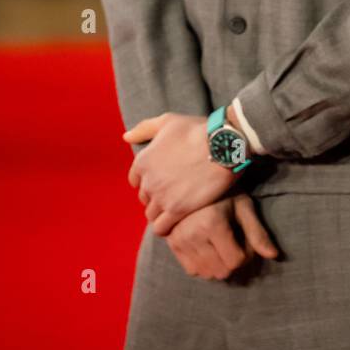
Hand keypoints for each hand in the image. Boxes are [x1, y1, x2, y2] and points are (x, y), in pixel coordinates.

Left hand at [124, 112, 235, 235]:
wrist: (222, 145)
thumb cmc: (197, 130)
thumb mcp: (168, 121)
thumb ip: (144, 129)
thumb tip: (126, 137)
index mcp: (143, 161)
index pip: (136, 181)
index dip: (149, 180)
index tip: (164, 180)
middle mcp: (148, 181)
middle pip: (145, 198)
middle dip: (156, 196)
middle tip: (174, 193)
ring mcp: (162, 197)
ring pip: (151, 214)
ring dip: (161, 212)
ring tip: (177, 207)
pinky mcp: (177, 210)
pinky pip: (161, 228)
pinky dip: (166, 227)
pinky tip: (178, 220)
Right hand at [165, 193, 278, 280]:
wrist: (193, 179)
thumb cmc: (224, 191)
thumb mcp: (243, 206)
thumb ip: (257, 232)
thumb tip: (274, 256)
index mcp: (211, 223)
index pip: (236, 261)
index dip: (246, 253)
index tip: (246, 238)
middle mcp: (192, 234)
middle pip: (221, 272)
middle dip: (232, 260)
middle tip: (235, 240)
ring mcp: (179, 240)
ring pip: (206, 273)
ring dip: (218, 264)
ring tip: (221, 242)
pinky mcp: (172, 244)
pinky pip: (192, 270)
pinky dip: (203, 264)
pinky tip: (208, 246)